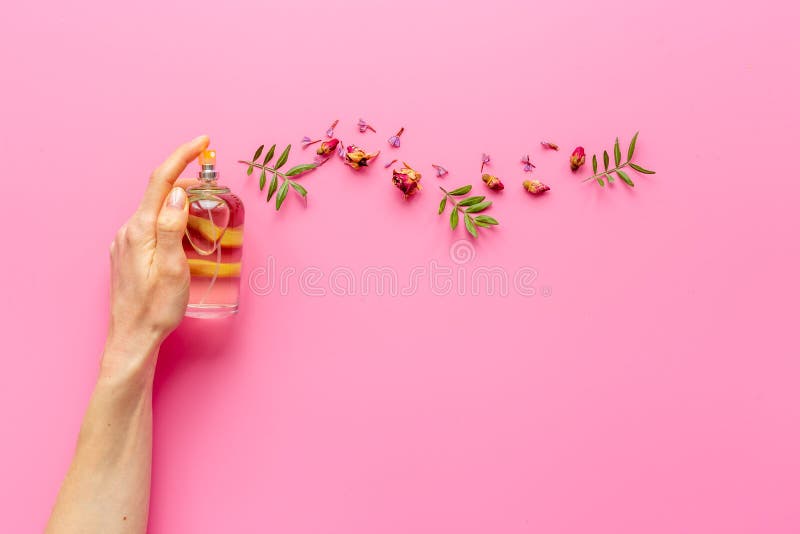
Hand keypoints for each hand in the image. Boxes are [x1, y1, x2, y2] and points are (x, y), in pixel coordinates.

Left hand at [104, 135, 208, 374]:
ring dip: (183, 206)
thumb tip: (178, 193)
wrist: (133, 338)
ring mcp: (126, 242)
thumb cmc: (156, 309)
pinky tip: (186, 237)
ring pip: (157, 211)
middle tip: (217, 191)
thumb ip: (171, 227)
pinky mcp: (128, 254)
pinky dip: (172, 221)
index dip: (182, 156)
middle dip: (190, 184)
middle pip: (161, 193)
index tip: (201, 141)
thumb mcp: (172, 268)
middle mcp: (128, 231)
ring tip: (207, 218)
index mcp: (140, 230)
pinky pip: (152, 226)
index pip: (162, 181)